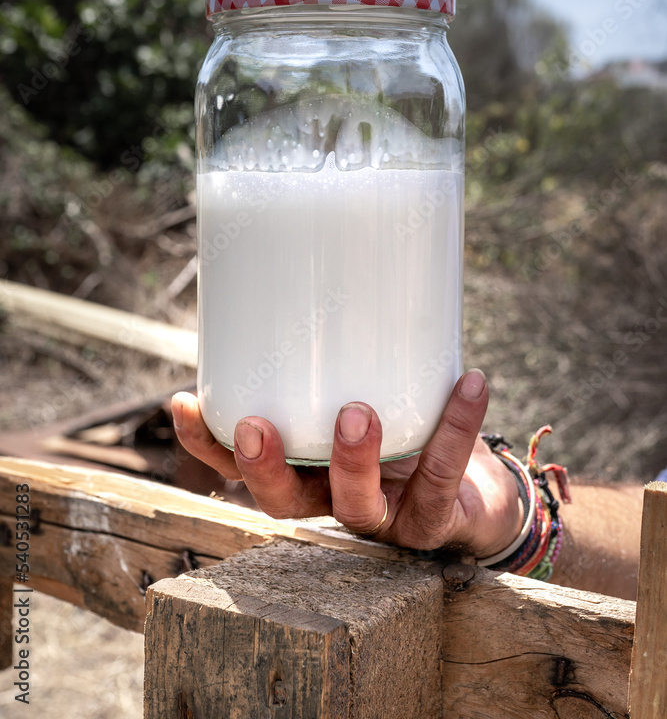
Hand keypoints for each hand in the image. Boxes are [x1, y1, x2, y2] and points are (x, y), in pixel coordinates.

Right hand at [171, 368, 522, 557]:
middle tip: (259, 427)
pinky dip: (456, 426)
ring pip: (357, 505)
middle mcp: (334, 500)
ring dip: (353, 462)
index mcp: (305, 471)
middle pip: (284, 501)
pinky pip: (443, 475)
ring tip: (358, 414)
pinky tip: (471, 382)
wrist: (478, 496)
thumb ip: (343, 348)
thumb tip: (323, 256)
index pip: (241, 466)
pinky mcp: (436, 519)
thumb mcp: (368, 386)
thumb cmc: (409, 428)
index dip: (209, 444)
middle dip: (265, 468)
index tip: (182, 403)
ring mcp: (385, 517)